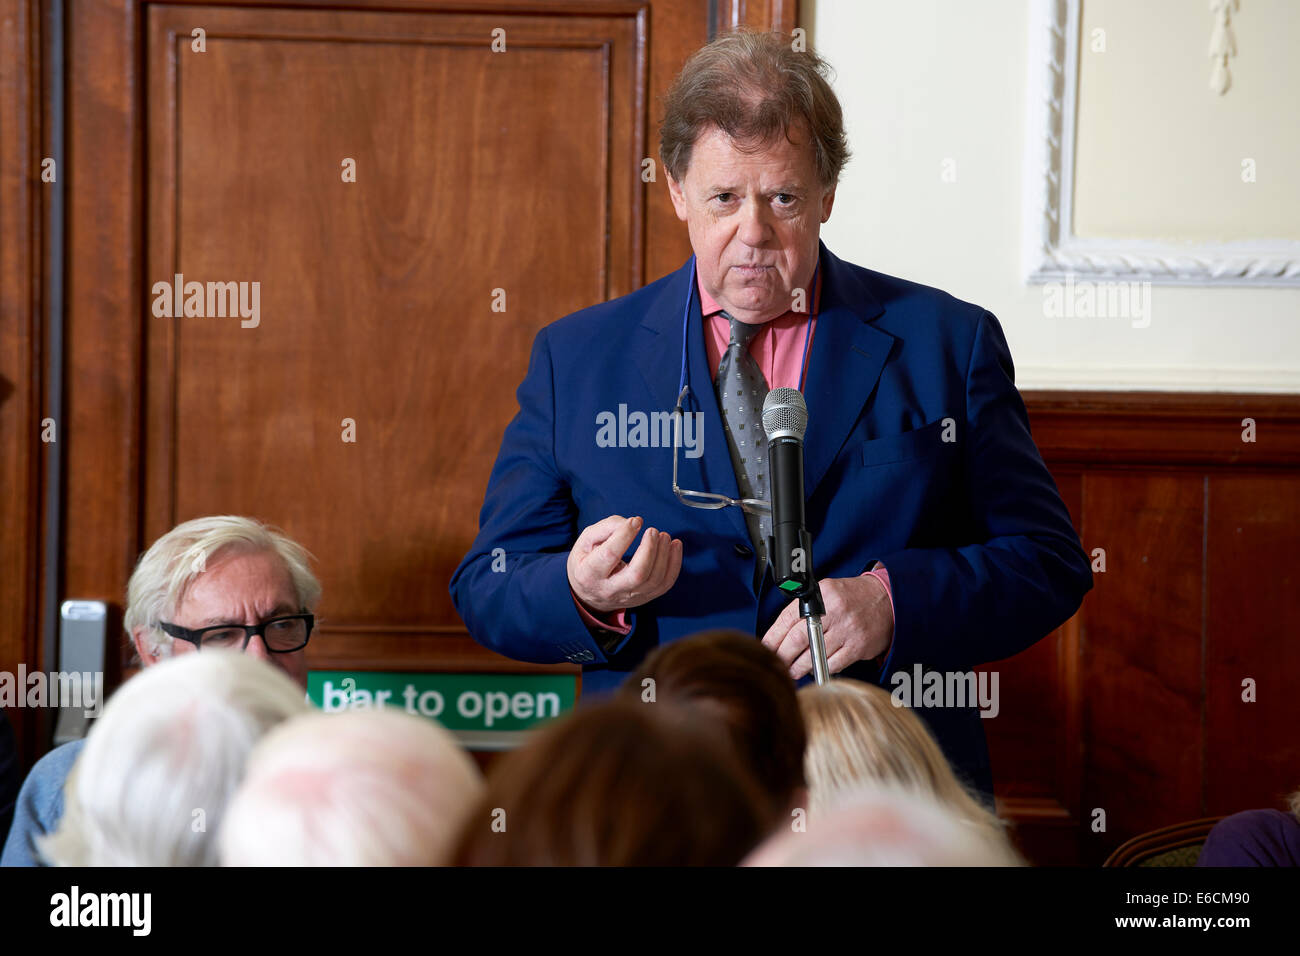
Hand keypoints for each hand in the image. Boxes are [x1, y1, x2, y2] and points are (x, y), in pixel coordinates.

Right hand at [567, 515, 682, 613]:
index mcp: (589, 573)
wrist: (588, 595)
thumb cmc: (587, 562)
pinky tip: (674, 546)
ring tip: (664, 536)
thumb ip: (605, 528)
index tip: (635, 521)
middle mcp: (610, 589)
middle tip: (652, 531)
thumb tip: (633, 522)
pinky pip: (664, 585)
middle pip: (637, 574)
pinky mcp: (644, 598)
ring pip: (653, 581)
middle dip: (649, 550)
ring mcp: (629, 597)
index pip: (610, 555)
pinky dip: (674, 565)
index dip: (624, 535)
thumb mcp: (585, 541)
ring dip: (664, 556)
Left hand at [761, 575, 893, 680]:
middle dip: (782, 655)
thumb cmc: (853, 597)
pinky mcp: (857, 647)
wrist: (887, 599)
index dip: (773, 636)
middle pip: (798, 639)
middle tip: (775, 664)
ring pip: (814, 655)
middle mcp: (834, 612)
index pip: (788, 618)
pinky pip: (833, 664)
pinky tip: (813, 672)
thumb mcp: (827, 592)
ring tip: (790, 672)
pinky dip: (820, 671)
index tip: (765, 647)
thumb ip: (805, 609)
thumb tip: (781, 634)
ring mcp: (847, 631)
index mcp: (822, 595)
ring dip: (798, 667)